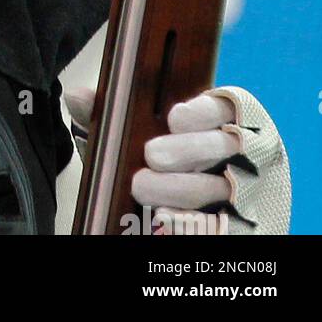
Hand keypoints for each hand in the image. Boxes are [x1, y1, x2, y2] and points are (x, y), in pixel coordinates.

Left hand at [63, 84, 290, 234]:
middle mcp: (239, 153)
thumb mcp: (126, 136)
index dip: (204, 109)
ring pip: (226, 186)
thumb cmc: (150, 164)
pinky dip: (194, 222)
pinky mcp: (240, 225)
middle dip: (189, 149)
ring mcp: (244, 191)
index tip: (174, 117)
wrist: (160, 214)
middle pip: (228, 145)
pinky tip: (165, 219)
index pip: (227, 106)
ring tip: (143, 187)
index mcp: (216, 121)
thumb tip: (77, 95)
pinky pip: (224, 225)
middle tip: (152, 155)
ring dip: (185, 187)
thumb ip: (107, 115)